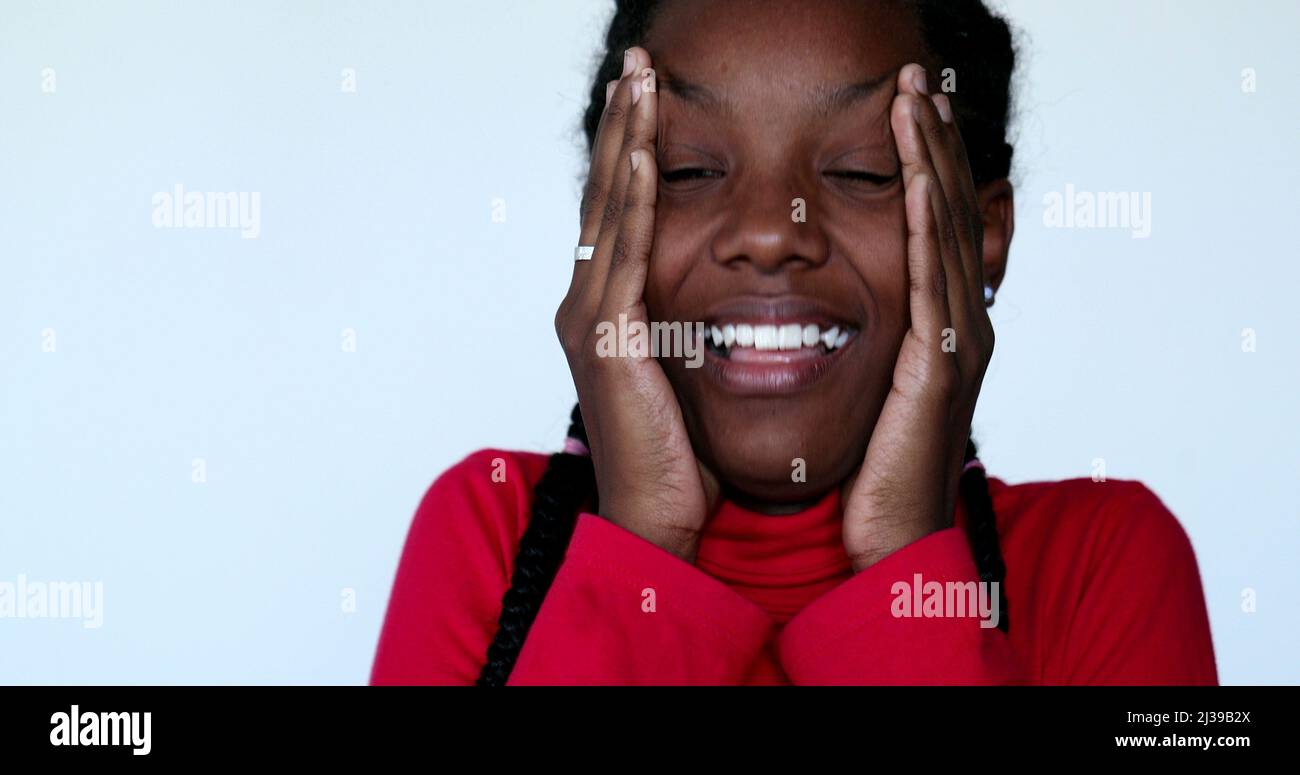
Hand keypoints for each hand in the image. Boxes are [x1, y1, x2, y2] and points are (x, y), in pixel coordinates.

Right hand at [554, 47, 717, 563]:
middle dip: (621, 124)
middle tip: (637, 63)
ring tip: (639, 83)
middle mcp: (589, 303)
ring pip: (608, 212)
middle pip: (605, 193)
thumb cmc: (680, 452)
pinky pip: (621, 258)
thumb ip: (688, 319)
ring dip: (624, 143)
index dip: (631, 147)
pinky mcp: (606, 342)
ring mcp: (590, 320)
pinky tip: (641, 157)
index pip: (621, 208)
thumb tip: (719, 289)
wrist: (660, 518)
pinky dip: (631, 204)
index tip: (648, 93)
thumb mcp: (686, 368)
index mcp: (609, 307)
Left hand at [841, 63, 995, 571]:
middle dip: (933, 141)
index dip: (922, 162)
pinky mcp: (939, 364)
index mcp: (939, 325)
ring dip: (931, 158)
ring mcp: (956, 340)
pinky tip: (916, 171)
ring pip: (945, 229)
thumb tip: (820, 304)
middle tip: (916, 79)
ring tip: (915, 98)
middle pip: (947, 211)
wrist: (883, 545)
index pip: (929, 224)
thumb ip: (861, 338)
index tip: (905, 106)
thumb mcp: (866, 388)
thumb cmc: (867, 474)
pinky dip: (925, 217)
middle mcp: (959, 322)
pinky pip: (932, 274)